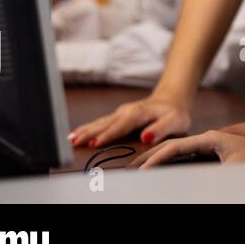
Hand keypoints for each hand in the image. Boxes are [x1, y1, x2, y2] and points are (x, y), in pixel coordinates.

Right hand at [69, 95, 190, 148]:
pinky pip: (100, 123)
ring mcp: (120, 113)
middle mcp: (126, 111)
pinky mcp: (117, 117)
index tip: (95, 143)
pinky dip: (87, 129)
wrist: (172, 100)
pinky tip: (75, 135)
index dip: (109, 134)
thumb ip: (161, 129)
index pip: (121, 125)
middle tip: (74, 142)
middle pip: (105, 123)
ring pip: (100, 122)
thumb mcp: (175, 121)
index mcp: (139, 113)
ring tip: (70, 140)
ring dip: (85, 131)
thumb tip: (145, 137)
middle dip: (89, 132)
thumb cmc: (174, 113)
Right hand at [130, 130, 244, 168]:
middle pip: (175, 146)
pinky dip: (176, 161)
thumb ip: (212, 174)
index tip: (140, 169)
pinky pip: (191, 155)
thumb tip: (190, 183)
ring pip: (182, 150)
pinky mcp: (219, 150)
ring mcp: (215, 144)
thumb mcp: (236, 168)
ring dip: (163, 158)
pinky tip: (168, 168)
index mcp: (211, 138)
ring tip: (144, 168)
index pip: (176, 147)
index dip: (156, 158)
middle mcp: (211, 138)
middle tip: (133, 168)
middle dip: (153, 156)